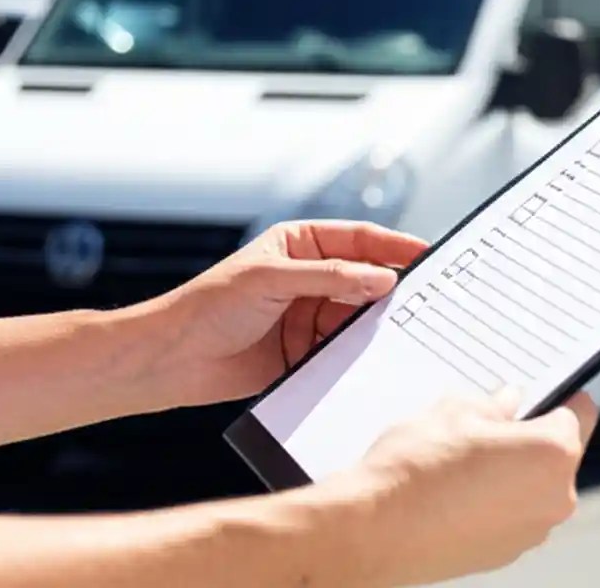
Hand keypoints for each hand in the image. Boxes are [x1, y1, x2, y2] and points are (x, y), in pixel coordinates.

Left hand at [119, 220, 426, 410]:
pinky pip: (344, 352)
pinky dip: (358, 355)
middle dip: (391, 290)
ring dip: (375, 325)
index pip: (358, 239)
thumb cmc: (207, 306)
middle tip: (423, 300)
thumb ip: (329, 277)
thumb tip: (381, 277)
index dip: (393, 245)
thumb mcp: (270, 279)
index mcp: (300, 245)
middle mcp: (310, 279)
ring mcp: (309, 317)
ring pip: (358, 317)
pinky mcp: (306, 354)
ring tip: (398, 333)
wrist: (173, 361)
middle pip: (365, 279)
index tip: (426, 255)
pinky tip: (370, 359)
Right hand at [342, 389, 597, 586]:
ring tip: (462, 461)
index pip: (578, 413)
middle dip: (529, 437)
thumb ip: (493, 405)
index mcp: (553, 454)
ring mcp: (532, 532)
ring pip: (533, 486)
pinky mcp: (505, 554)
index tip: (540, 394)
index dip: (556, 398)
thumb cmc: (417, 467)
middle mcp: (555, 498)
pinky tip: (455, 492)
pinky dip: (493, 501)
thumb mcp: (455, 410)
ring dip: (511, 472)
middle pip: (558, 454)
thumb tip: (508, 405)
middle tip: (485, 426)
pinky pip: (511, 515)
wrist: (376, 529)